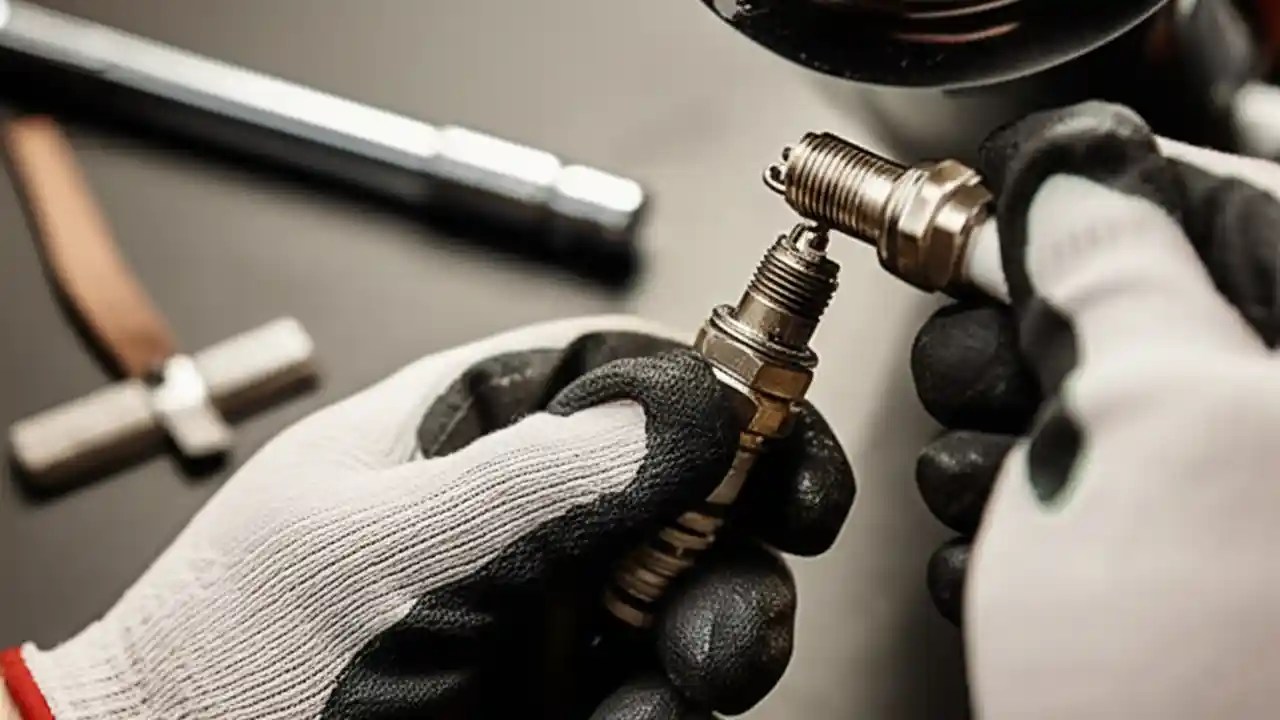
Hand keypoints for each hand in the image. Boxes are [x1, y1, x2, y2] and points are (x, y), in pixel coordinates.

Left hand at [2, 316, 853, 719]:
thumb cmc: (233, 659)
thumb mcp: (389, 555)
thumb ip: (540, 483)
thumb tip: (687, 409)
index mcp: (475, 427)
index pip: (632, 371)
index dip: (728, 404)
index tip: (786, 467)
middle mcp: (527, 508)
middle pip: (693, 491)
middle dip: (736, 551)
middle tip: (722, 629)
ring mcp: (549, 604)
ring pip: (695, 597)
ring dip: (711, 647)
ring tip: (666, 692)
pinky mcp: (562, 689)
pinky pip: (660, 689)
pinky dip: (662, 715)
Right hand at [911, 102, 1279, 714]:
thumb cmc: (1216, 692)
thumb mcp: (1157, 426)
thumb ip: (1116, 270)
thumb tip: (1075, 177)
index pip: (1225, 196)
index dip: (1101, 190)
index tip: (1002, 215)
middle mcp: (1279, 436)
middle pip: (1156, 302)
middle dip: (1039, 336)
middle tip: (996, 372)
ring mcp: (1237, 515)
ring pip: (1100, 407)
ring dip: (1011, 441)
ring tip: (1004, 497)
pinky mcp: (1177, 580)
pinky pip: (1083, 502)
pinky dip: (1025, 523)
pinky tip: (1019, 566)